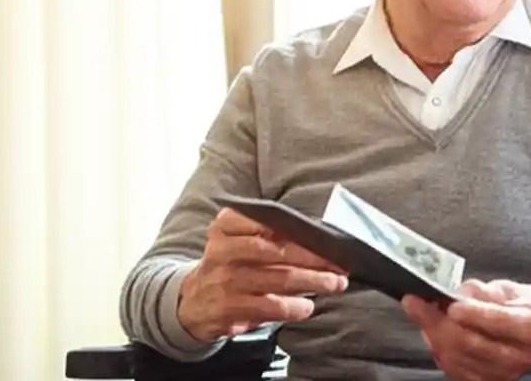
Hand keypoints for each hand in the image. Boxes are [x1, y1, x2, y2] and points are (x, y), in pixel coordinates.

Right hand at [177, 208, 347, 340]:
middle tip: (340, 263)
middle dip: (314, 258)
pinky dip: (293, 307)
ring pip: (278, 279)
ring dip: (313, 282)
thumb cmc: (227, 265)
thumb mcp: (235, 241)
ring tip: (335, 283)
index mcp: (226, 226)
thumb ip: (267, 234)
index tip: (323, 237)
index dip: (297, 230)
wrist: (191, 302)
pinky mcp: (230, 308)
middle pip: (277, 251)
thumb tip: (315, 235)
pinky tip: (307, 306)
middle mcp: (223, 250)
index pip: (265, 222)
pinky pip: (269, 306)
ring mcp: (226, 280)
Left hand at [402, 280, 530, 380]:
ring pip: (457, 358)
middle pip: (471, 343)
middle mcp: (517, 355)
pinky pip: (454, 369)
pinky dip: (437, 349)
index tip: (451, 304)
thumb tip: (458, 293)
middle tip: (414, 302)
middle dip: (437, 322)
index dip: (474, 314)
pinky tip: (431, 332)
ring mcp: (501, 373)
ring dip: (432, 334)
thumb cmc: (526, 310)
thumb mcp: (514, 291)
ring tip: (420, 311)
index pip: (500, 322)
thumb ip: (487, 291)